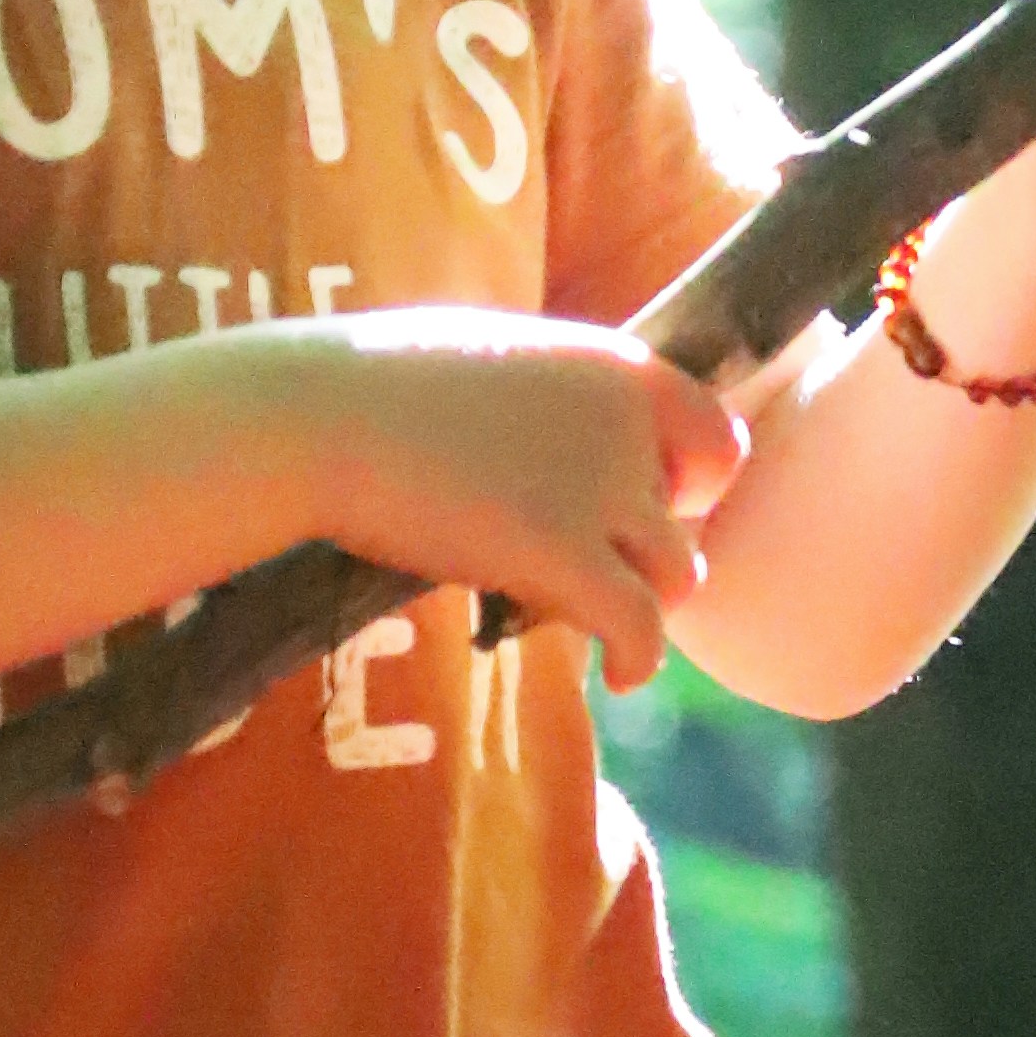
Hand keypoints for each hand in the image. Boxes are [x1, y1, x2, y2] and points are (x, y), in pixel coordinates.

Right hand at [305, 307, 748, 690]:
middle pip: (689, 516)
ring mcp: (600, 490)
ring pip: (676, 575)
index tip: (648, 504)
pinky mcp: (564, 556)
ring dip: (641, 602)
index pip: (715, 434)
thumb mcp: (493, 359)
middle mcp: (627, 423)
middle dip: (655, 546)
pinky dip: (640, 658)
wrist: (320, 417)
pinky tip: (619, 677)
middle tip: (600, 565)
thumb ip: (550, 397)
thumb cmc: (377, 382)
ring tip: (592, 618)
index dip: (691, 480)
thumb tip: (553, 434)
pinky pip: (640, 626)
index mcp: (615, 364)